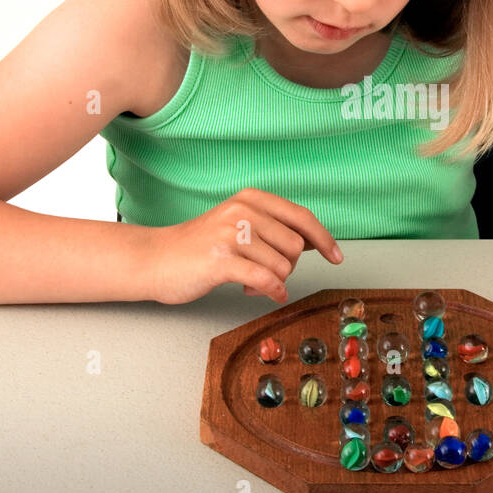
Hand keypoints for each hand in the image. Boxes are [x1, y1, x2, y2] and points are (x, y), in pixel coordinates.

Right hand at [144, 188, 342, 304]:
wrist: (156, 259)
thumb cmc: (200, 247)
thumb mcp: (239, 224)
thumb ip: (273, 228)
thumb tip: (315, 241)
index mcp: (251, 198)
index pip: (301, 217)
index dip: (324, 239)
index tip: (337, 257)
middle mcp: (242, 210)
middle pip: (295, 245)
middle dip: (287, 267)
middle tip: (264, 273)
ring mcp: (231, 233)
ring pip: (282, 265)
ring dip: (272, 282)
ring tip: (249, 282)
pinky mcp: (221, 259)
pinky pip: (266, 279)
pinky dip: (270, 292)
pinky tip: (259, 293)